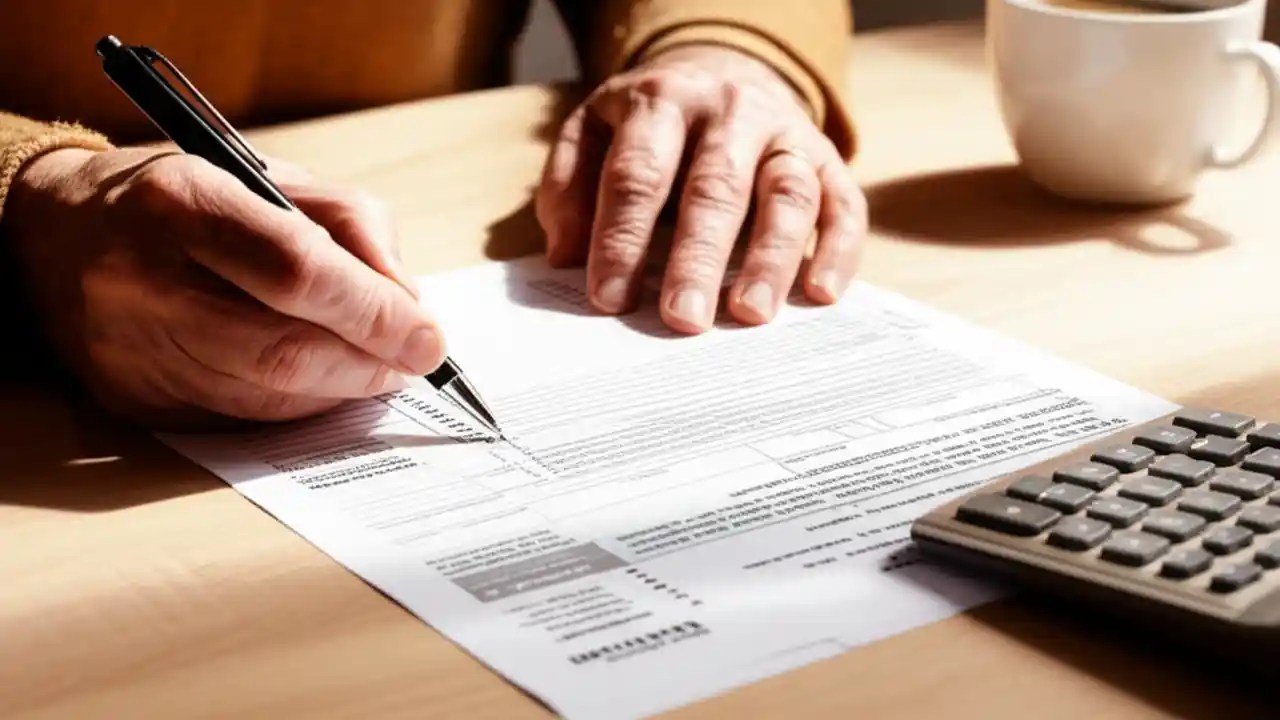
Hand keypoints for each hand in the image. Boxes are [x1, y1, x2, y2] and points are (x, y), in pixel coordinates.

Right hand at [2, 147, 443, 427]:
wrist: (54, 234)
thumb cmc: (185, 199)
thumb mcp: (270, 178)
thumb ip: (353, 227)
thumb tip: (407, 305)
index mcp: (182, 201)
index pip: (297, 271)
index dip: (374, 313)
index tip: (427, 338)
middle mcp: (145, 279)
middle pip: (285, 349)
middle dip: (369, 364)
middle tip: (411, 361)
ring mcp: (132, 349)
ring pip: (268, 395)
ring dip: (342, 390)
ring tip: (374, 367)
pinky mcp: (135, 399)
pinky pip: (241, 418)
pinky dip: (299, 405)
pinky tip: (323, 382)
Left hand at [536, 45, 866, 332]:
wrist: (722, 71)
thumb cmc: (649, 127)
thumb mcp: (592, 132)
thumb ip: (570, 188)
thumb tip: (566, 257)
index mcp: (661, 103)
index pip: (639, 174)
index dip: (623, 238)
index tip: (610, 299)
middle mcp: (730, 112)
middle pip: (716, 186)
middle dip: (698, 257)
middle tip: (682, 319)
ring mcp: (786, 135)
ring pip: (787, 194)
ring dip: (771, 258)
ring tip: (750, 314)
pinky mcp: (828, 160)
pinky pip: (844, 204)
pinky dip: (838, 251)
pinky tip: (821, 294)